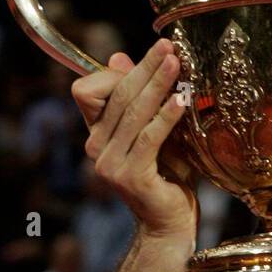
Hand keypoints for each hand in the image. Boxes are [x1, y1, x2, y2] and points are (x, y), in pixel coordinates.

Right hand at [70, 38, 198, 255]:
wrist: (170, 225)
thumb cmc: (169, 177)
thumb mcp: (157, 131)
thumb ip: (142, 100)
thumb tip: (119, 56)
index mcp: (97, 133)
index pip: (90, 89)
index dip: (118, 71)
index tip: (155, 53)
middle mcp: (96, 147)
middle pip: (117, 94)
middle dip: (145, 67)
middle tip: (168, 46)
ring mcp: (109, 163)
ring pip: (132, 112)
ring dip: (157, 84)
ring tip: (177, 64)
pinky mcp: (129, 176)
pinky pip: (148, 137)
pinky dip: (165, 116)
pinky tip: (181, 100)